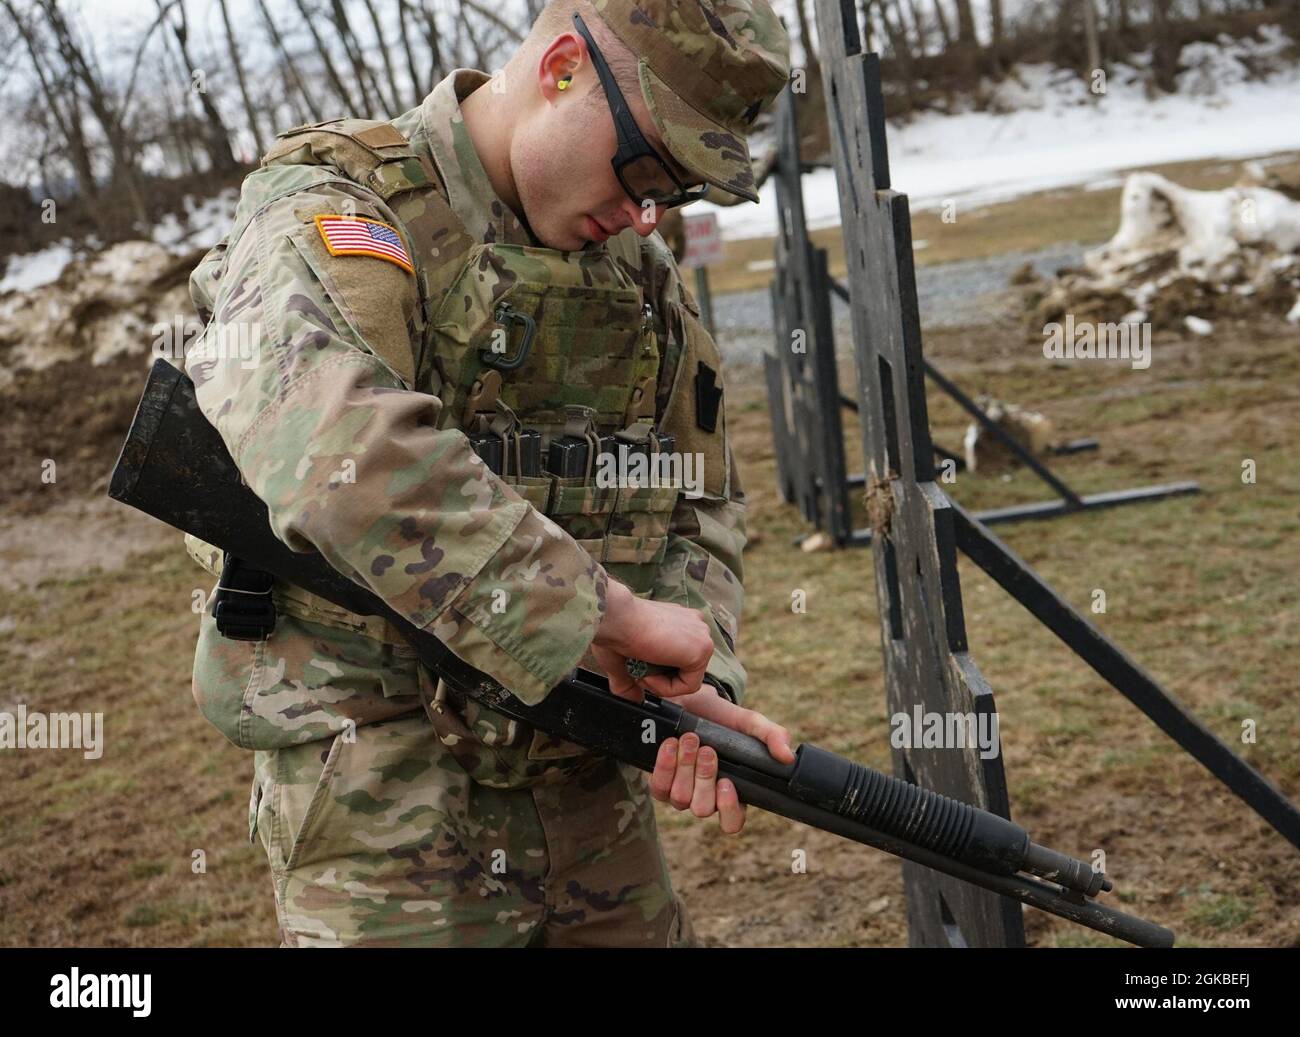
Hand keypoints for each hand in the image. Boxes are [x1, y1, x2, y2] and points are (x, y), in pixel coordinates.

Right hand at [590, 579, 713, 700]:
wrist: (614, 618)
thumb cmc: (614, 627)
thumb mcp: (627, 655)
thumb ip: (634, 680)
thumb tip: (636, 699)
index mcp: (680, 620)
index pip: (680, 657)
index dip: (657, 671)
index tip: (638, 667)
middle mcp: (695, 624)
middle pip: (686, 668)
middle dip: (660, 676)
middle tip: (638, 670)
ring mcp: (702, 636)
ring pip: (689, 678)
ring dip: (661, 682)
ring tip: (642, 671)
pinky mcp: (702, 650)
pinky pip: (690, 685)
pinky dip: (667, 688)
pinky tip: (649, 675)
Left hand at [649, 686, 795, 834]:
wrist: (690, 701)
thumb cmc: (722, 718)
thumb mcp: (749, 722)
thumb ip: (771, 736)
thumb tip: (787, 757)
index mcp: (731, 791)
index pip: (732, 823)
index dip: (729, 810)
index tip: (727, 783)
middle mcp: (705, 797)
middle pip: (703, 808)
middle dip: (704, 777)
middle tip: (707, 749)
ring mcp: (681, 792)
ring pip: (681, 799)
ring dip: (685, 768)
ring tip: (690, 739)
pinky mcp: (661, 783)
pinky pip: (659, 787)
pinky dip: (665, 766)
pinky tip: (671, 744)